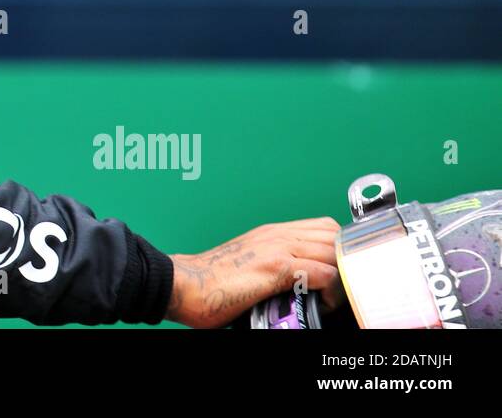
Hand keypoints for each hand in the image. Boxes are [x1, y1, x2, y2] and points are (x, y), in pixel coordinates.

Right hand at [166, 217, 343, 327]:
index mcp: (270, 233)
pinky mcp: (275, 268)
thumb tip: (295, 282)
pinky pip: (322, 273)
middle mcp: (277, 234)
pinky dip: (331, 289)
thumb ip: (272, 265)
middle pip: (333, 234)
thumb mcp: (247, 263)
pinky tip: (323, 303)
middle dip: (346, 259)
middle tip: (342, 284)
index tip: (340, 270)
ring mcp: (277, 249)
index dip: (338, 247)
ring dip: (341, 272)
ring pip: (333, 249)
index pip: (323, 227)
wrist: (184, 284)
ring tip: (335, 294)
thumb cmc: (210, 282)